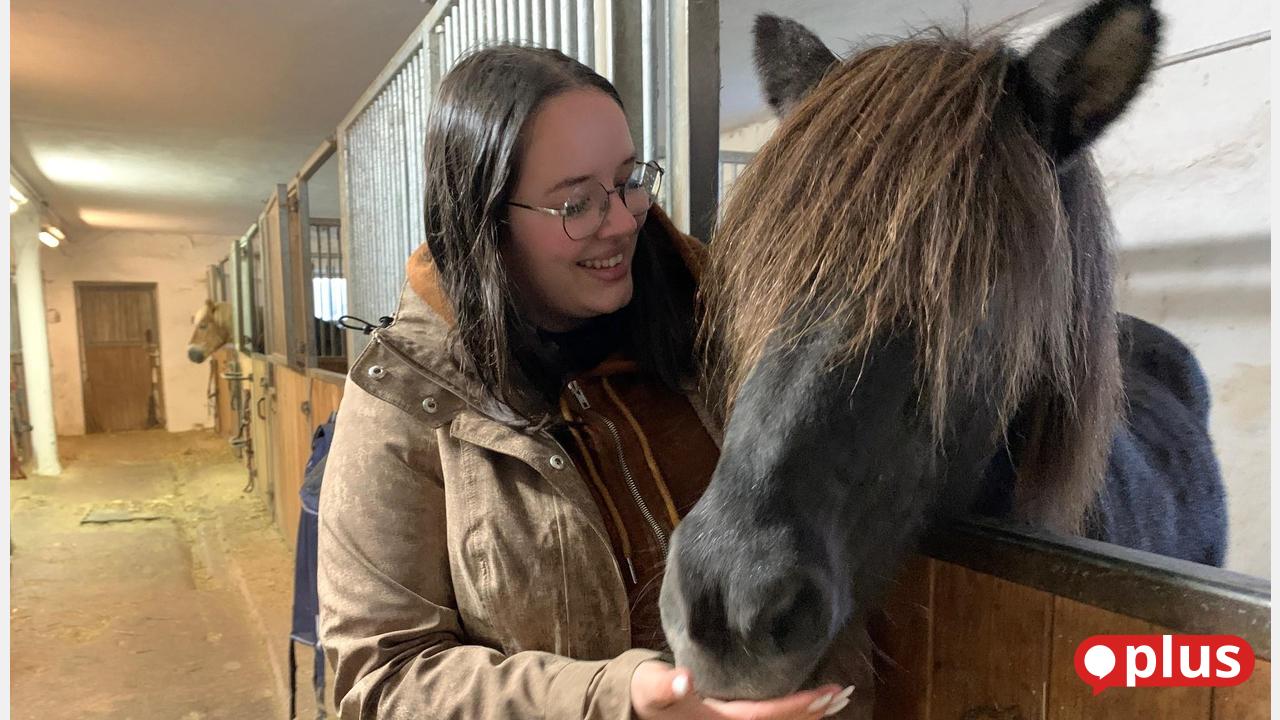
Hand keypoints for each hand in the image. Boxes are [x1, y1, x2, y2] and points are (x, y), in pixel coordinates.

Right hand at [630, 660, 854, 718]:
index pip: (769, 715)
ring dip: (809, 713)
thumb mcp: (652, 689)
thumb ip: (665, 684)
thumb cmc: (648, 696)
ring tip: (837, 700)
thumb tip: (683, 680)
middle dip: (814, 711)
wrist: (639, 706)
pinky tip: (807, 703)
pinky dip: (792, 711)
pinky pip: (771, 719)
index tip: (827, 693)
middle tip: (845, 693)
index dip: (799, 705)